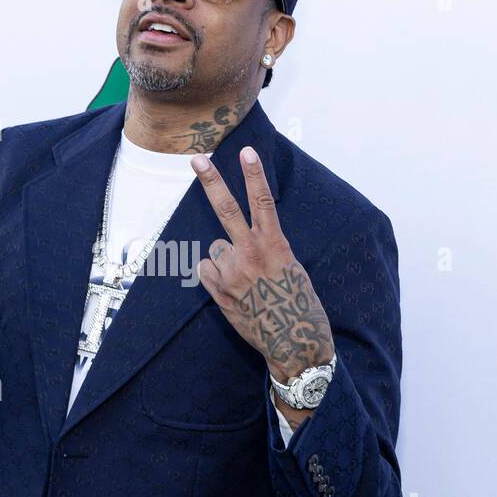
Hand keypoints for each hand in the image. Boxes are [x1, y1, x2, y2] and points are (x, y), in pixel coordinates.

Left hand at [190, 146, 334, 386]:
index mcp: (274, 246)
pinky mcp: (218, 292)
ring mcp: (231, 274)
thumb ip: (268, 248)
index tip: (246, 151)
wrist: (293, 344)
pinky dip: (216, 275)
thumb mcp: (291, 268)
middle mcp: (250, 255)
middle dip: (211, 181)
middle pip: (226, 210)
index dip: (254, 175)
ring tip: (246, 281)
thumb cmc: (299, 305)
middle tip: (197, 159)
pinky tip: (233, 290)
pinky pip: (208, 270)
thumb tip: (245, 240)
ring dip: (226, 259)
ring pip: (217, 249)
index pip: (263, 202)